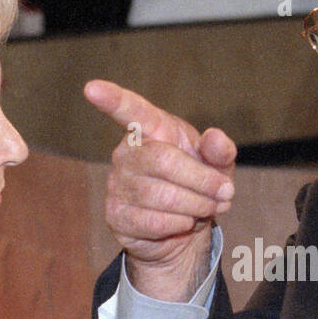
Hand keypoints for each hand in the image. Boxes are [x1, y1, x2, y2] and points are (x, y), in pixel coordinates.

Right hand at [85, 79, 235, 302]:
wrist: (185, 230)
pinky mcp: (116, 215)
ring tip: (208, 208)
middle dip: (203, 182)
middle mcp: (127, 153)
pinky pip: (153, 222)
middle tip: (225, 194)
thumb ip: (220, 150)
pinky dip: (180, 224)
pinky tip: (185, 222)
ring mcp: (117, 184)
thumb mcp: (217, 165)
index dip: (112, 99)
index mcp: (151, 129)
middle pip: (165, 161)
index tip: (92, 88)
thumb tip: (215, 138)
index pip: (130, 110)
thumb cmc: (198, 185)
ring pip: (163, 196)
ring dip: (197, 206)